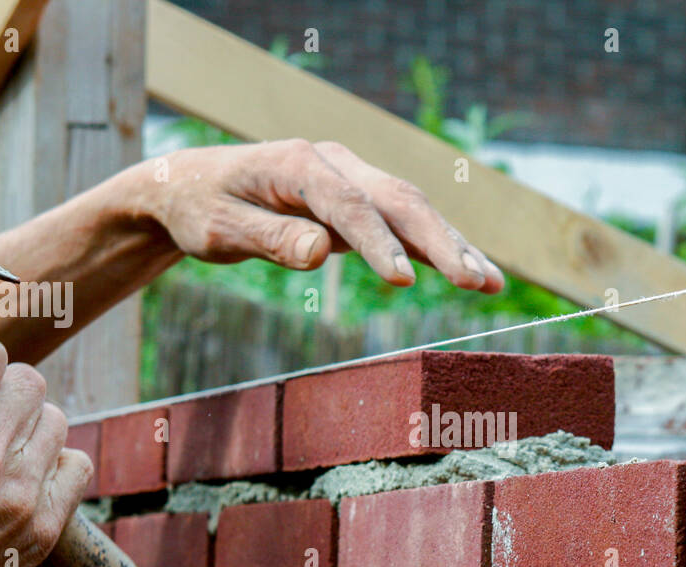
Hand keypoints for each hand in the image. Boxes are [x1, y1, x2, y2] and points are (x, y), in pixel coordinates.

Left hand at [137, 140, 505, 291]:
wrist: (194, 187)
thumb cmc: (202, 209)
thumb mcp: (220, 230)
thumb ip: (269, 240)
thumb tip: (319, 250)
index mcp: (299, 164)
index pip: (350, 206)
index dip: (379, 244)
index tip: (404, 281)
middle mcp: (334, 163)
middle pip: (398, 201)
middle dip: (440, 242)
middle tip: (475, 283)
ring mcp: (352, 179)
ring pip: (412, 209)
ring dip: (453, 246)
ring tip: (491, 284)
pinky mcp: (360, 200)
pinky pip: (405, 223)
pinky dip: (439, 247)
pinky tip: (473, 272)